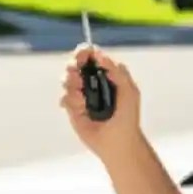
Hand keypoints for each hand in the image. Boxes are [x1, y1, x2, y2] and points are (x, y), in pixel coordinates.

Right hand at [60, 44, 142, 160]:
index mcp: (106, 75)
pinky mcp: (72, 109)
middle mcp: (91, 83)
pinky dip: (71, 100)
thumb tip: (100, 54)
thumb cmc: (128, 116)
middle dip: (73, 66)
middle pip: (74, 65)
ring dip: (72, 83)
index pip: (91, 58)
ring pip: (66, 80)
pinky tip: (82, 108)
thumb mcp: (128, 90)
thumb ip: (117, 71)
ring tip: (82, 95)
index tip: (83, 53)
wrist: (118, 141)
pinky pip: (64, 98)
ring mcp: (80, 96)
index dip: (84, 52)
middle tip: (78, 74)